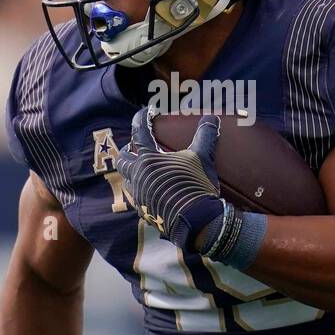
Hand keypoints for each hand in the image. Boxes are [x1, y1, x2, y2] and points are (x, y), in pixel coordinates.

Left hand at [114, 108, 224, 250]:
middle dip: (127, 151)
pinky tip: (154, 191)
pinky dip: (142, 191)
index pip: (139, 132)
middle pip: (122, 160)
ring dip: (133, 172)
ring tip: (144, 170)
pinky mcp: (145, 212)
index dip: (142, 118)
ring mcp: (140, 197)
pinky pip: (137, 199)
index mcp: (149, 160)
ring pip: (128, 181)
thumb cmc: (196, 186)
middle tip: (135, 147)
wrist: (197, 223)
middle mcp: (139, 177)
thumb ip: (205, 136)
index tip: (147, 112)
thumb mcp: (203, 158)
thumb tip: (211, 118)